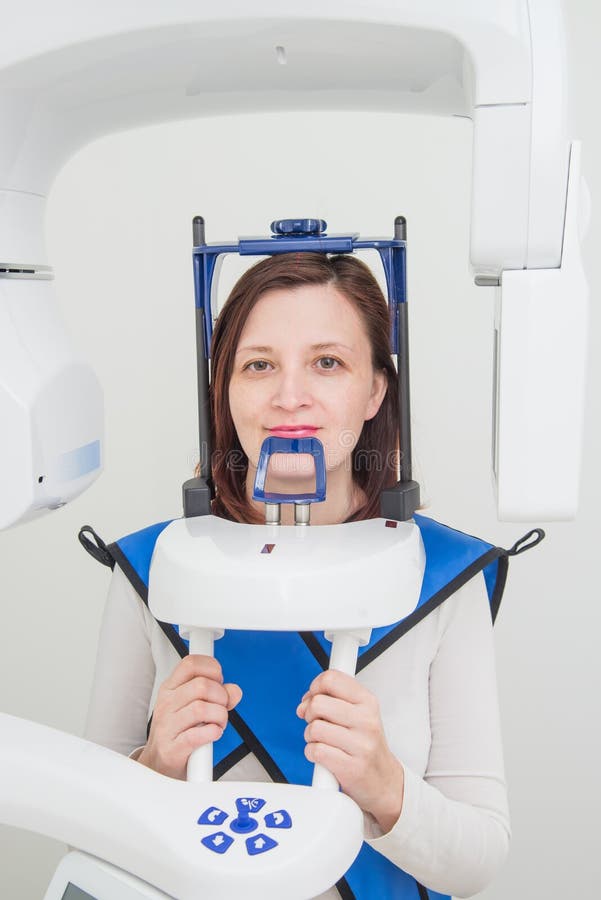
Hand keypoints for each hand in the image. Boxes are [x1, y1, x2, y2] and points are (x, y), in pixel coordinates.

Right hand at [138, 654, 241, 779]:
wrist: (159, 764)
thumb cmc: (177, 731)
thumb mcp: (194, 707)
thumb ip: (218, 696)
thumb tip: (235, 691)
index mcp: (171, 688)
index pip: (190, 663)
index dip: (212, 668)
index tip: (219, 680)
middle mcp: (167, 704)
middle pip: (202, 685)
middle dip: (221, 696)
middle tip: (222, 707)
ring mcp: (167, 725)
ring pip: (202, 709)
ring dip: (220, 716)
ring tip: (219, 723)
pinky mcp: (172, 748)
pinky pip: (198, 735)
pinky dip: (213, 733)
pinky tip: (213, 733)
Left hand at [297, 670, 403, 832]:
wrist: (383, 781)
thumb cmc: (366, 744)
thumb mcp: (360, 713)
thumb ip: (335, 699)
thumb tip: (305, 702)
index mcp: (368, 701)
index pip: (331, 679)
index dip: (315, 687)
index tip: (314, 697)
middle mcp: (366, 720)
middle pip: (318, 703)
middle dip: (309, 713)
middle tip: (317, 722)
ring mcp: (361, 744)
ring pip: (314, 728)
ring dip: (310, 736)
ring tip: (322, 741)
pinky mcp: (351, 767)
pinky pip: (316, 751)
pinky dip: (312, 753)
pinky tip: (323, 755)